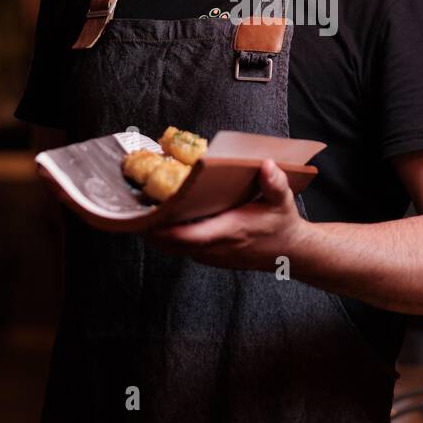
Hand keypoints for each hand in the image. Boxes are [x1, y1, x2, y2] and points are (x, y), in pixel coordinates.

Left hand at [146, 159, 312, 271]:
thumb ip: (275, 183)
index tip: (147, 216)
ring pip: (172, 247)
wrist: (288, 251)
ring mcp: (209, 255)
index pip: (189, 236)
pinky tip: (161, 216)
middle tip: (134, 206)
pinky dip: (167, 234)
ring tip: (143, 207)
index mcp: (230, 232)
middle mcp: (215, 248)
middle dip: (150, 227)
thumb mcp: (283, 200)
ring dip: (156, 231)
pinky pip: (179, 247)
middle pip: (171, 243)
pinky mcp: (206, 256)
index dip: (164, 229)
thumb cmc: (281, 223)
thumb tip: (266, 165)